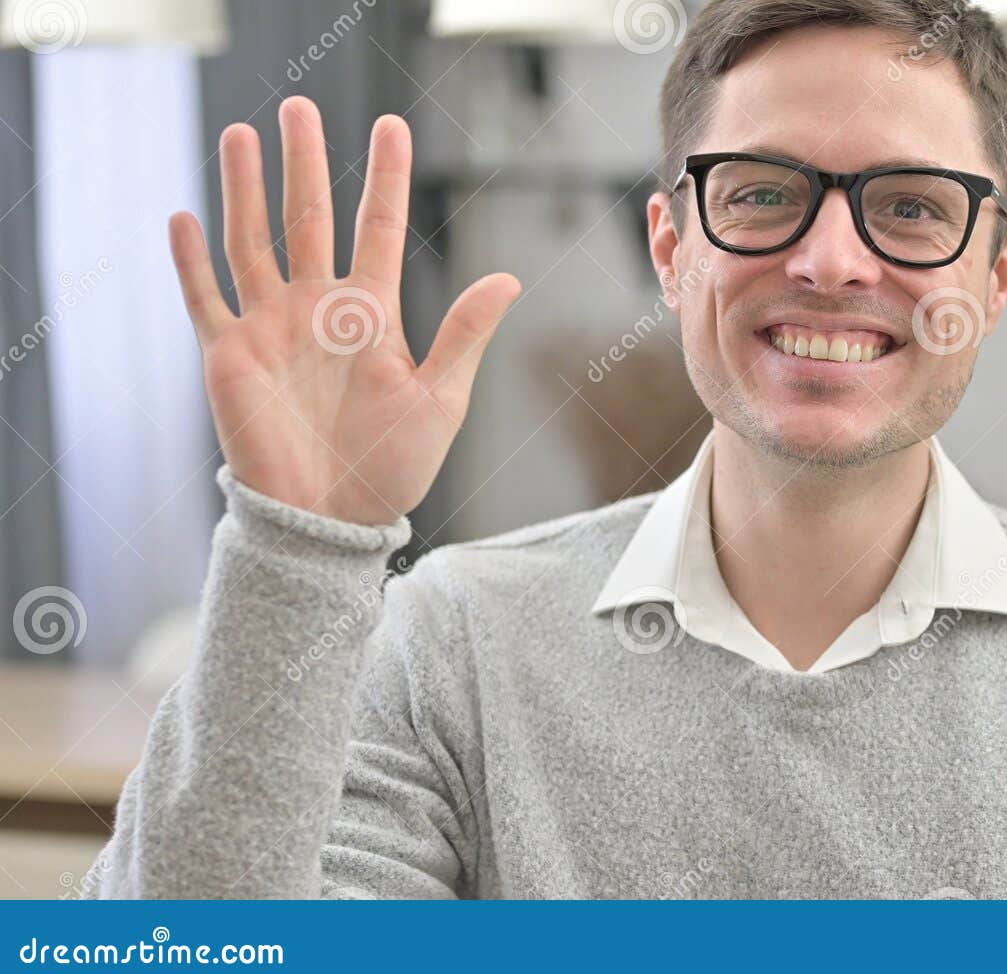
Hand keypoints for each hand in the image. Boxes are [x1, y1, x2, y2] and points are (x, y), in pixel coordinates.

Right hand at [169, 96, 519, 524]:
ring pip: (252, 241)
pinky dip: (191, 260)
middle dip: (303, 164)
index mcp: (370, 315)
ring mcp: (270, 329)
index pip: (375, 228)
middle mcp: (317, 310)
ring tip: (243, 134)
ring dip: (245, 190)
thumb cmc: (391, 468)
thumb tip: (509, 278)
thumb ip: (465, 335)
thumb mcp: (441, 399)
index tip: (390, 125)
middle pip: (307, 218)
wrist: (332, 520)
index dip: (384, 178)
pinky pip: (205, 298)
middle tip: (298, 108)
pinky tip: (184, 217)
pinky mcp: (229, 357)